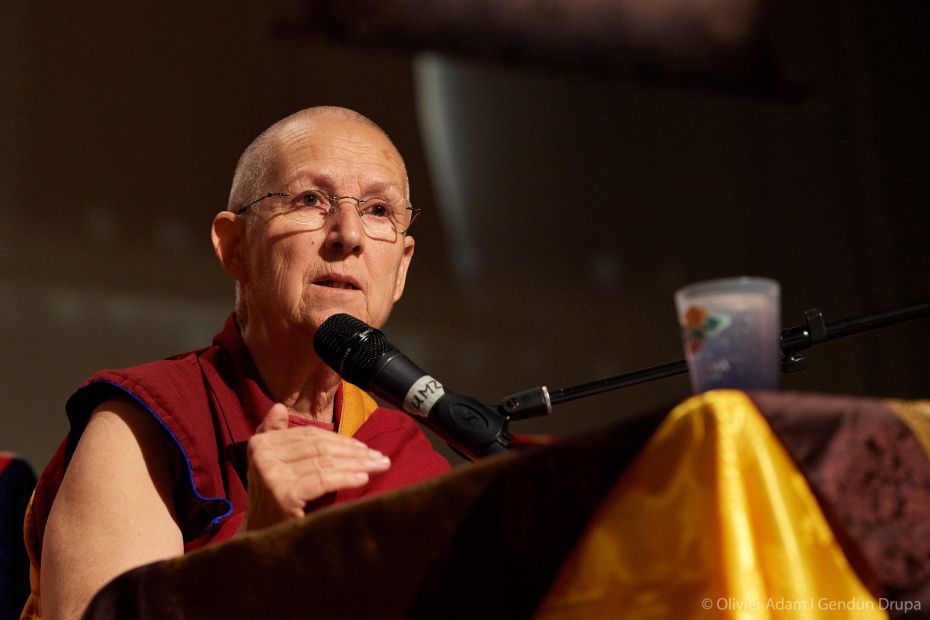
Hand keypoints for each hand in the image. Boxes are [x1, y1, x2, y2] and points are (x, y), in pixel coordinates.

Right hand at [243, 403, 390, 530]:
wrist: (261, 542)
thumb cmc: (276, 502)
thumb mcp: (273, 465)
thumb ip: (277, 435)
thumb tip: (280, 406)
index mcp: (260, 444)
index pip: (309, 435)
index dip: (340, 439)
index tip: (365, 446)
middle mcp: (262, 456)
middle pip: (319, 447)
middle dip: (353, 451)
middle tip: (379, 456)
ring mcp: (271, 475)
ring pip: (324, 461)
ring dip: (357, 463)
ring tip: (379, 465)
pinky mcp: (283, 494)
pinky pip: (323, 480)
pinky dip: (346, 477)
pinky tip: (363, 478)